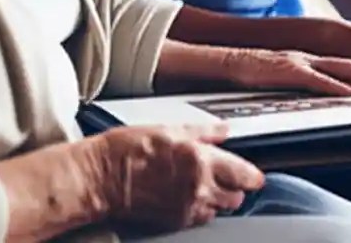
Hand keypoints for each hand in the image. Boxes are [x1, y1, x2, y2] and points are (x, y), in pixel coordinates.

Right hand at [98, 124, 263, 232]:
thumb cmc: (125, 151)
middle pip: (238, 196)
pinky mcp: (177, 222)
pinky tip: (184, 195)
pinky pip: (202, 218)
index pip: (247, 175)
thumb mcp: (165, 129)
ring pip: (221, 209)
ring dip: (217, 199)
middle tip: (218, 175)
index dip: (250, 174)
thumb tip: (223, 130)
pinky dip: (199, 209)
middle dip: (232, 186)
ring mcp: (189, 207)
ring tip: (199, 185)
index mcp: (199, 159)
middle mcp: (199, 187)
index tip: (248, 172)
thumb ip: (202, 132)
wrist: (100, 177)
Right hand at [225, 48, 350, 95]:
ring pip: (338, 67)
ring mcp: (297, 62)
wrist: (223, 61)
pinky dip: (340, 86)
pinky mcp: (289, 72)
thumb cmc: (244, 70)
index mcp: (298, 58)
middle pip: (343, 62)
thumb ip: (288, 78)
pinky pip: (320, 80)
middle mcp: (302, 57)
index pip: (333, 62)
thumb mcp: (271, 73)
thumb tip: (297, 89)